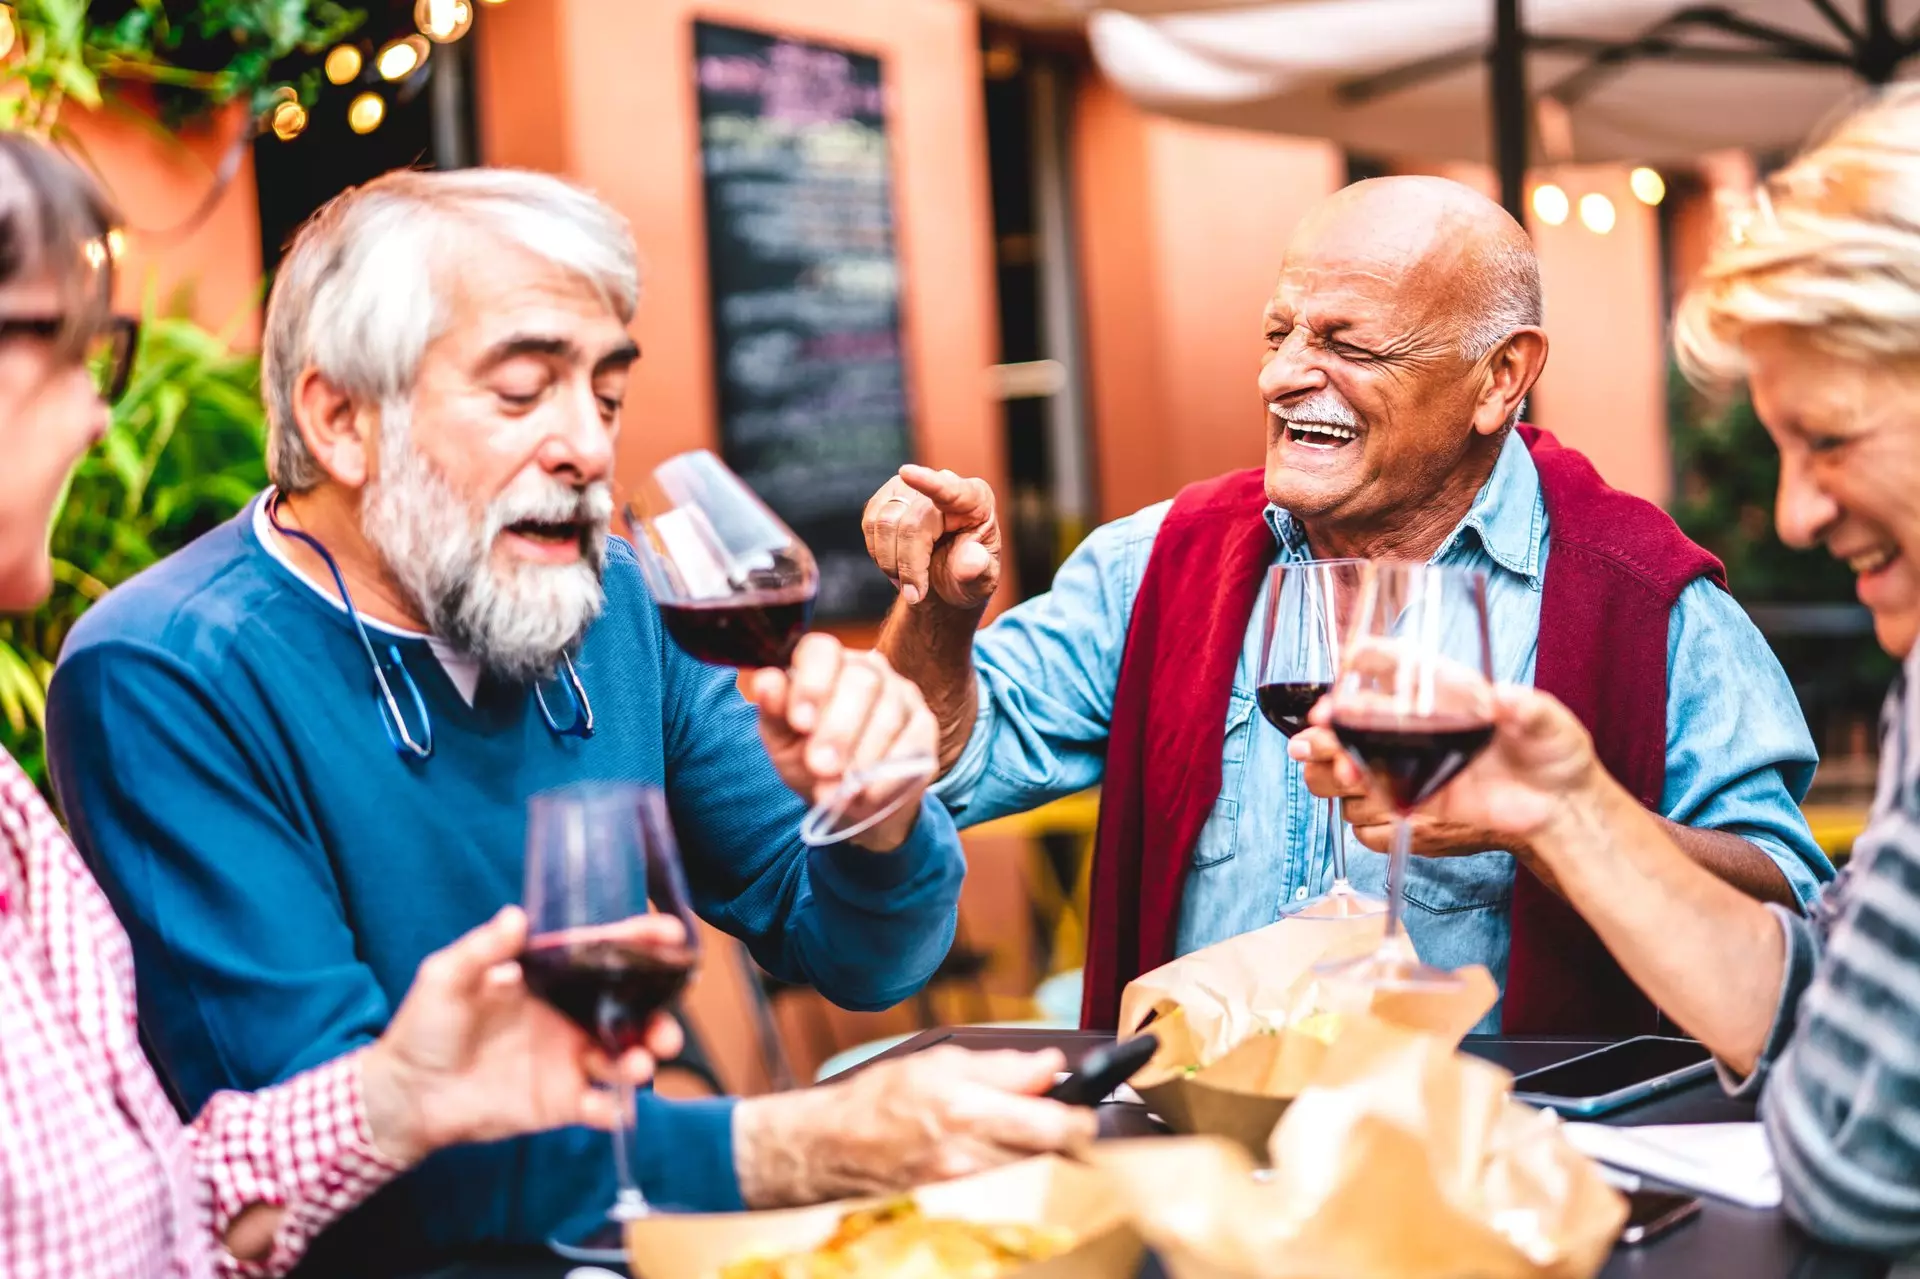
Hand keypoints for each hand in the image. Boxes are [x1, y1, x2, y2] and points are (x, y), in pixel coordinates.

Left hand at [359, 906, 683, 1165]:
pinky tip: (612, 1109)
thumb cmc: (425, 1027)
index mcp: (551, 978)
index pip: (604, 953)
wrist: (406, 1096)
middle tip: (664, 1030)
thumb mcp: (446, 978)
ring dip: (643, 1059)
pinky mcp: (562, 1101)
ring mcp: (570, 1059)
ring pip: (625, 1056)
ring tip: (639, 1066)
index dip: (640, 941)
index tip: (670, 934)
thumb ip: (483, 949)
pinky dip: (615, 1108)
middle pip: (631, 1008)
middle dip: (658, 1015)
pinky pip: (601, 1105)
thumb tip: (516, 916)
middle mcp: (570, 1015)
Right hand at [733, 1047, 1095, 1207]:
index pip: (1057, 1127)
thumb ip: (1004, 1067)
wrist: (828, 1150)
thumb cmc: (880, 1101)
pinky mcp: (958, 1213)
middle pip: (1052, 1158)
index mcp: (969, 1111)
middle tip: (1057, 1126)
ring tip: (1019, 1144)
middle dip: (1063, 1141)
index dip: (1082, 1119)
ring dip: (1037, 1161)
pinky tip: (995, 1168)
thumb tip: (1052, 1066)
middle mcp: (970, 1159)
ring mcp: (964, 1193)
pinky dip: (1010, 1181)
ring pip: (1030, 1178)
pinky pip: (1004, 1196)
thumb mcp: (941, 1063)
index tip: (1085, 1112)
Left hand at [739, 632, 937, 851]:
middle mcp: (868, 669)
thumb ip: (774, 713)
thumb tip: (766, 682)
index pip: (822, 650)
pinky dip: (888, 774)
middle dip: (838, 729)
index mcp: (826, 664)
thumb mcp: (783, 742)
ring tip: (839, 791)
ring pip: (889, 713)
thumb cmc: (811, 761)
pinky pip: (913, 743)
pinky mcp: (924, 725)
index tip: (800, 723)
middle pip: (861, 681)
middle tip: (820, 766)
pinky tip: (866, 794)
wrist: (851, 802)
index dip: (812, 683)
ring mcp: (901, 694)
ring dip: (862, 756)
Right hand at [862, 465, 1000, 608]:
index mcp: (976, 500)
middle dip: (908, 566)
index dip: (928, 483)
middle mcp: (944, 484)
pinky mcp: (888, 496)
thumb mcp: (981, 583)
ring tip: (908, 581)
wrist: (946, 579)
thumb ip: (978, 572)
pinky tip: (896, 565)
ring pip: (883, 523)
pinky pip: (870, 523)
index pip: (951, 491)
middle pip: (911, 525)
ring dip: (890, 562)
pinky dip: (878, 553)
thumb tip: (970, 561)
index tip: (906, 473)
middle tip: (915, 595)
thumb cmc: (967, 576)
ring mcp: (912, 487)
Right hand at [1294, 685, 1603, 858]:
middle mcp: (1425, 720)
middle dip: (1336, 710)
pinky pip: (1377, 785)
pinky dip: (1355, 780)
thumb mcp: (1548, 722)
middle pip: (1367, 707)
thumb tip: (1506, 698)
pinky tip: (1349, 779)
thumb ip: (1527, 709)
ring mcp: (1417, 756)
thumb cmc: (1556, 752)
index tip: (1347, 658)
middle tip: (1324, 718)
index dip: (1370, 656)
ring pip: (1361, 746)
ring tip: (1325, 752)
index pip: (1401, 662)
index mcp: (1450, 689)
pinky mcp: (1419, 792)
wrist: (1560, 807)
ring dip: (1335, 746)